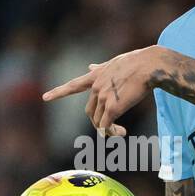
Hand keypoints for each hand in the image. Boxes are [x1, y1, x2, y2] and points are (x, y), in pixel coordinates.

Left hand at [42, 47, 163, 136]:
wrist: (149, 66)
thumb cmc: (137, 62)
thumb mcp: (114, 62)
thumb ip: (100, 68)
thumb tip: (89, 65)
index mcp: (96, 75)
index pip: (73, 85)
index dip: (58, 92)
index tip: (45, 97)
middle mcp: (96, 87)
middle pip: (90, 111)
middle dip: (98, 122)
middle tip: (112, 129)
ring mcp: (103, 97)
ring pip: (99, 121)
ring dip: (108, 130)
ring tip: (121, 133)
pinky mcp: (112, 107)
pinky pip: (106, 126)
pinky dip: (111, 132)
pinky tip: (122, 133)